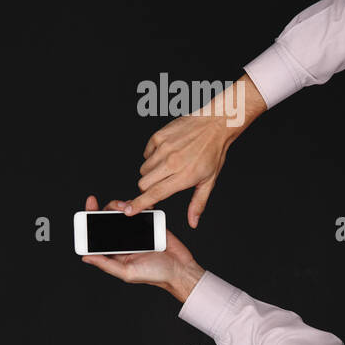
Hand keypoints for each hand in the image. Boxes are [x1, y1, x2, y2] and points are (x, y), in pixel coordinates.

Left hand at [80, 195, 204, 301]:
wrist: (181, 269)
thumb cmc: (154, 275)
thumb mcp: (127, 272)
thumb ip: (106, 264)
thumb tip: (85, 258)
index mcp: (114, 251)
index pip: (97, 233)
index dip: (90, 219)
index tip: (89, 208)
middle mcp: (123, 239)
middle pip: (108, 218)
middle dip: (106, 208)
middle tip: (112, 206)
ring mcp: (136, 230)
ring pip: (123, 212)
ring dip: (121, 205)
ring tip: (124, 206)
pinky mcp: (150, 223)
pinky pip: (141, 210)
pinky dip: (138, 205)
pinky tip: (138, 206)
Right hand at [125, 76, 267, 226]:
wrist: (215, 124)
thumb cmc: (213, 151)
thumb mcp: (209, 181)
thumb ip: (197, 203)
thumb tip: (193, 221)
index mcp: (184, 175)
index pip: (155, 193)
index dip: (140, 203)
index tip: (129, 210)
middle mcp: (172, 162)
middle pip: (144, 183)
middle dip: (148, 187)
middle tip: (162, 182)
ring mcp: (164, 148)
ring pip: (144, 169)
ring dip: (151, 172)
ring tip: (168, 164)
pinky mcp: (158, 137)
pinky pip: (146, 154)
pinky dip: (152, 156)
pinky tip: (166, 152)